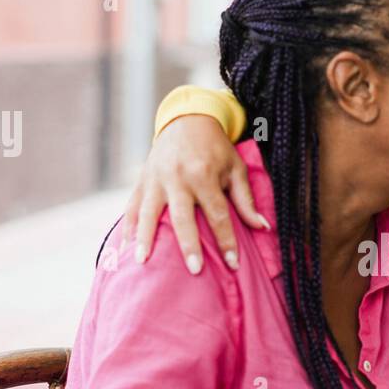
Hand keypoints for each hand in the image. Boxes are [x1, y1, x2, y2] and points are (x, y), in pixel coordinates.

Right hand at [122, 114, 267, 273]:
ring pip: (148, 213)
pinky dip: (128, 226)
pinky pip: (132, 206)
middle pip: (182, 217)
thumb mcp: (235, 168)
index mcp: (203, 174)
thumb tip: (262, 227)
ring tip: (142, 262)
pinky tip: (125, 247)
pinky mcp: (141, 180)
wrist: (187, 119)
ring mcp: (155, 179)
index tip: (233, 264)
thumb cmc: (216, 148)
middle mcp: (177, 178)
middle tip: (195, 270)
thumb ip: (246, 200)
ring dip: (145, 239)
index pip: (217, 214)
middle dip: (189, 245)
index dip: (227, 240)